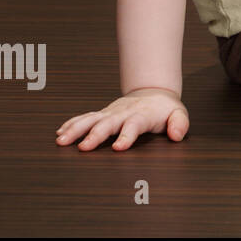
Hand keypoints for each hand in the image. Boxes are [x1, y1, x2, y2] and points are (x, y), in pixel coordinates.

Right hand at [55, 88, 188, 151]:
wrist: (154, 93)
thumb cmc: (166, 109)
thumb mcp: (179, 114)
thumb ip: (179, 124)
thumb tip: (177, 135)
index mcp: (142, 115)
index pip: (134, 125)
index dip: (127, 136)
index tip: (118, 147)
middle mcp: (124, 113)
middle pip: (108, 123)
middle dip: (95, 135)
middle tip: (83, 147)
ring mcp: (111, 113)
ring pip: (91, 119)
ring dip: (76, 129)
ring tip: (62, 140)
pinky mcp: (103, 114)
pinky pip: (85, 117)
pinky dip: (72, 124)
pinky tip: (60, 133)